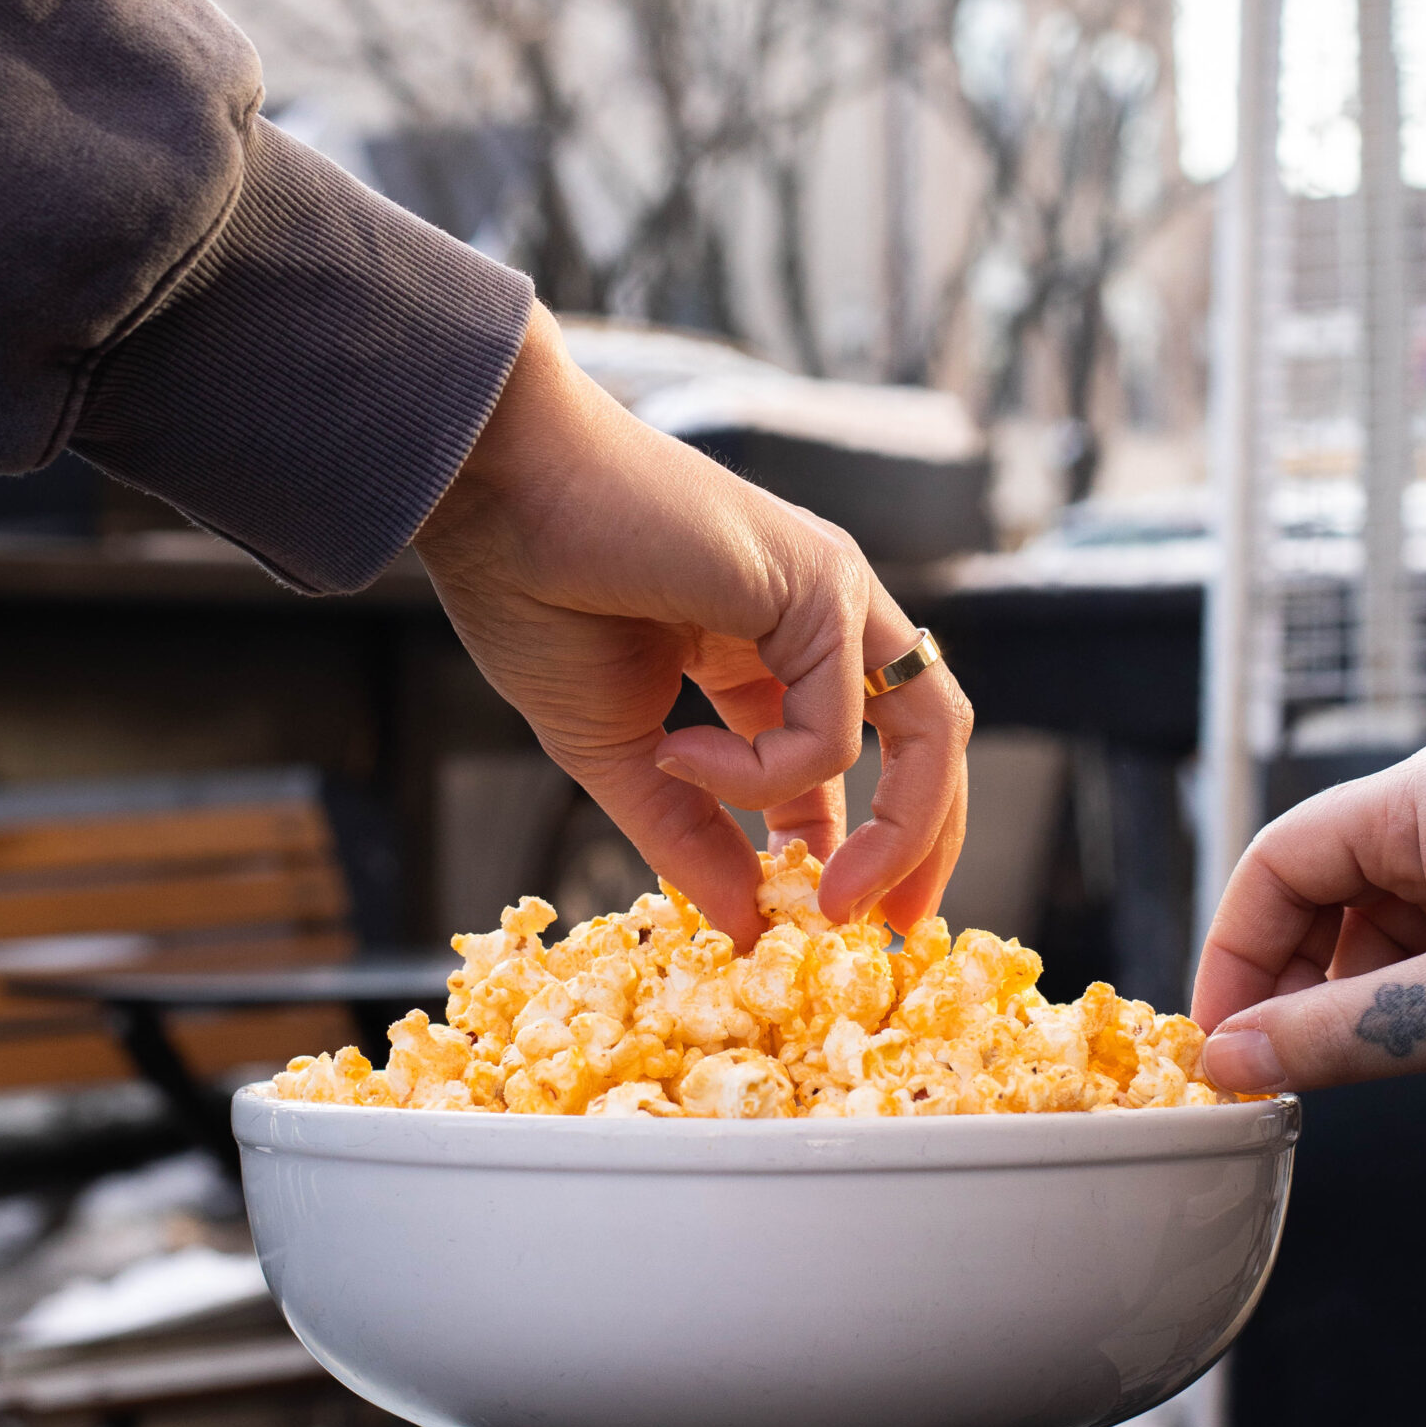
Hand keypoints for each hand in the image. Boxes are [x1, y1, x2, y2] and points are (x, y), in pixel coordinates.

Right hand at [415, 306, 972, 945]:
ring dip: (892, 832)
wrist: (495, 496)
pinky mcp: (823, 586)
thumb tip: (743, 929)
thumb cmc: (534, 594)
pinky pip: (833, 726)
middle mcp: (821, 614)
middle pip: (929, 740)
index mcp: (770, 646)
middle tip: (886, 930)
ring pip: (928, 729)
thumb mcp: (617, 752)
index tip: (828, 926)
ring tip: (816, 897)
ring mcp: (832, 593)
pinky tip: (674, 750)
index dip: (858, 843)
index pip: (850, 756)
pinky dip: (761, 773)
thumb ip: (687, 836)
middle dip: (924, 842)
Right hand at [1191, 733, 1425, 1093]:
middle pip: (1319, 886)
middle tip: (1271, 1064)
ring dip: (1345, 991)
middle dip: (1288, 978)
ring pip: (1370, 918)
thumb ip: (1339, 1037)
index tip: (1220, 1034)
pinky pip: (1424, 932)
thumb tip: (1231, 1065)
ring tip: (1342, 1063)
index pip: (1281, 858)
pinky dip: (1399, 988)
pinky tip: (1402, 1040)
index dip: (1236, 948)